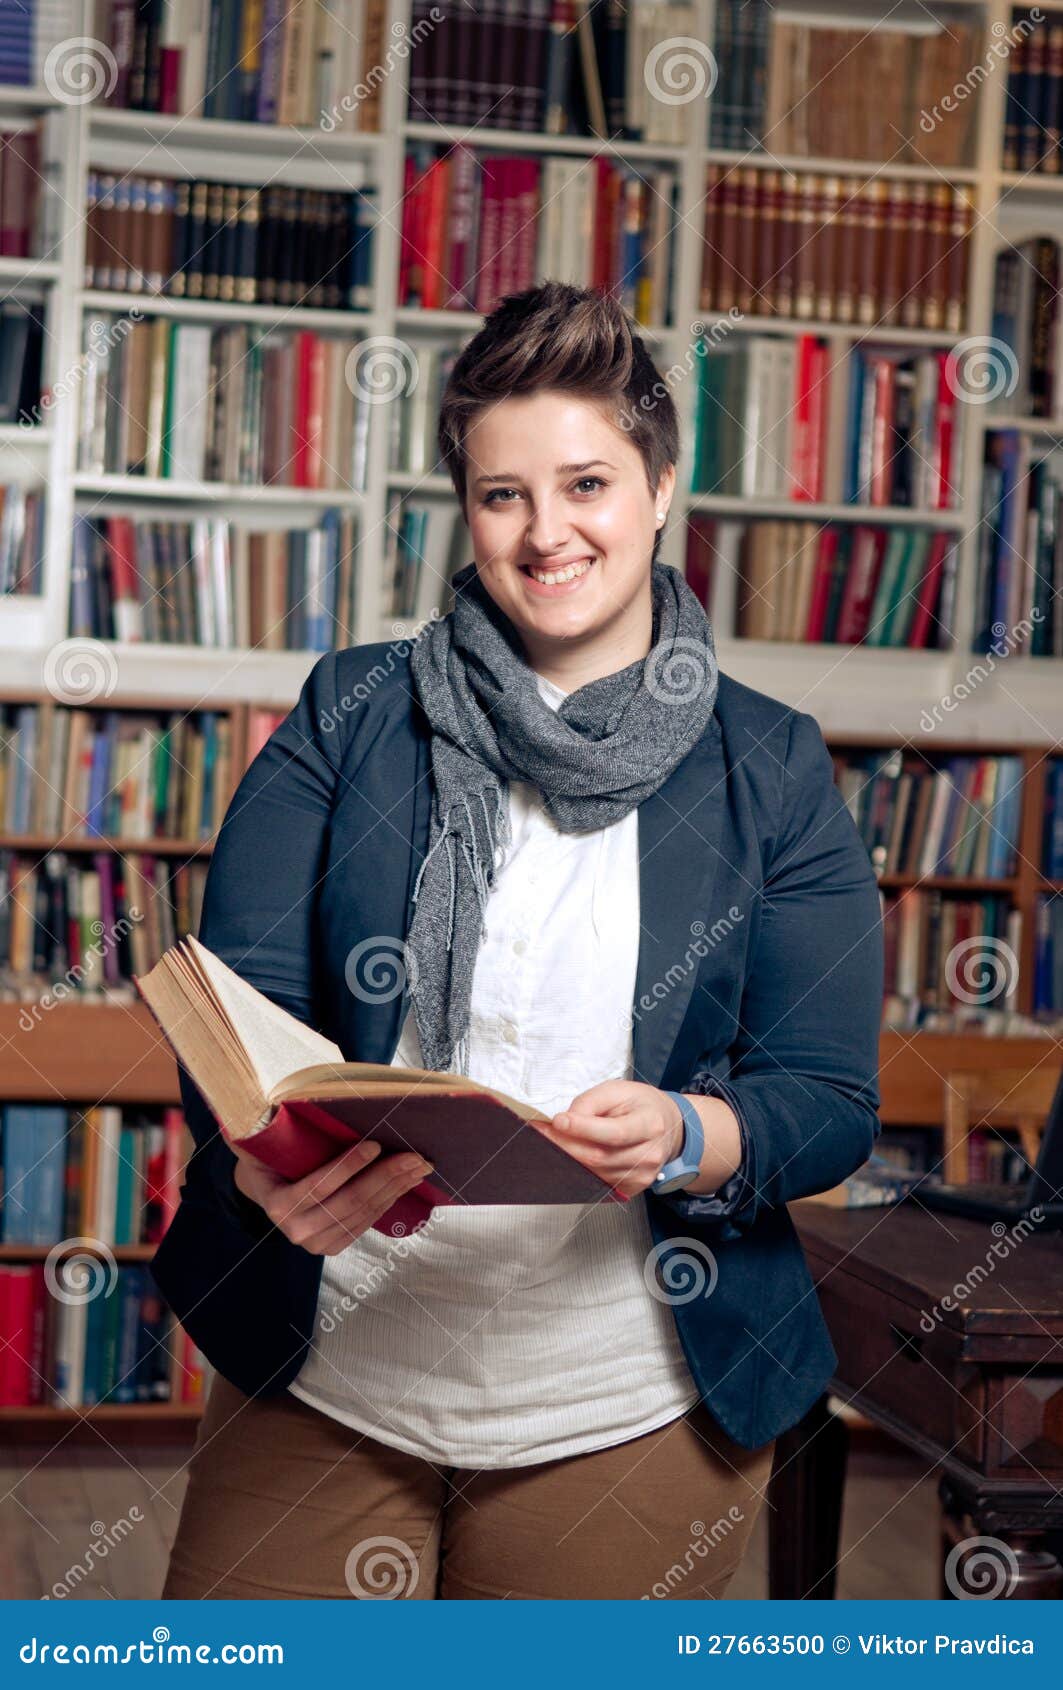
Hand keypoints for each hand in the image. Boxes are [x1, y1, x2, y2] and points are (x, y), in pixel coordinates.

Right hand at [231, 1139, 433, 1254]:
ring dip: (396, 1188)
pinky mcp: (333, 1246)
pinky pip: (366, 1222)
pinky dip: (389, 1200)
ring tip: (418, 1166)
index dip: (349, 1166)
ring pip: (364, 1212)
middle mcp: (296, 1229)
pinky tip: (405, 1183)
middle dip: (386, 1176)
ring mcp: (316, 1243)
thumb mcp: (266, 1143)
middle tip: (414, 1155)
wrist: (265, 1189)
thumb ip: (278, 1129)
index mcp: (278, 1203)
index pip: (319, 1185)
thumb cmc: (269, 1159)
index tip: (375, 1144)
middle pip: (350, 1201)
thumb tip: (301, 1102)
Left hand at [533, 1081, 685, 1198]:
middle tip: (540, 1133)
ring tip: (553, 1142)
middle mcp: (650, 1154)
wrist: (667, 1126)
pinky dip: (580, 1171)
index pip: (614, 1132)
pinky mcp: (633, 1188)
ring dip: (568, 1159)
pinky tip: (571, 1157)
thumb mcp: (617, 1090)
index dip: (583, 1128)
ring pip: (594, 1172)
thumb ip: (590, 1102)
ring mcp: (643, 1176)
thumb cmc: (640, 1105)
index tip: (558, 1121)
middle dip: (564, 1145)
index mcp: (650, 1124)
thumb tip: (565, 1121)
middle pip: (599, 1156)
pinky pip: (599, 1183)